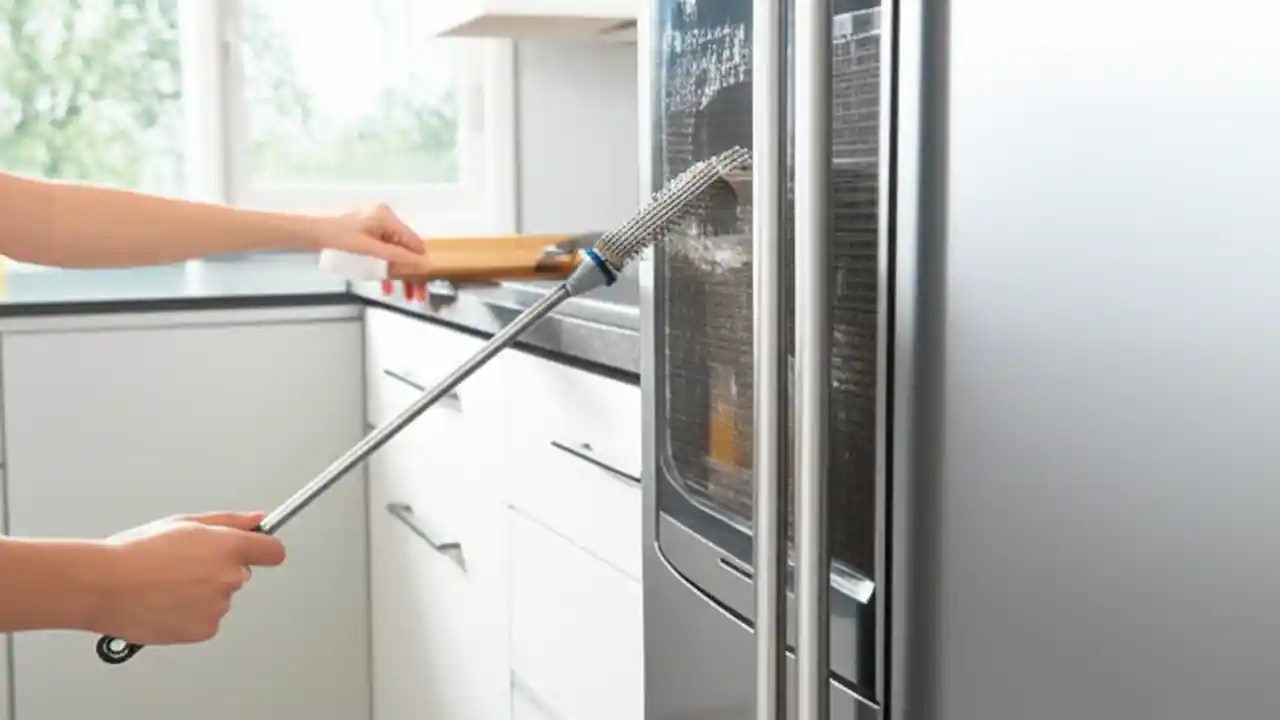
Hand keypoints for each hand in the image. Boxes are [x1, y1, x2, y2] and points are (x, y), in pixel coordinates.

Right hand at [91, 511, 285, 644]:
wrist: (103, 586)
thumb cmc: (134, 553)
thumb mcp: (184, 523)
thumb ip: (229, 521)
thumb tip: (257, 520)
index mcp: (228, 547)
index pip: (274, 551)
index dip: (264, 550)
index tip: (259, 551)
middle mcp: (229, 577)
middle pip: (240, 574)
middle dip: (219, 570)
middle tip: (183, 567)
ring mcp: (218, 606)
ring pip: (220, 598)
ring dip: (202, 594)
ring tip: (166, 586)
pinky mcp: (204, 630)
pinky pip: (206, 621)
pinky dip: (191, 616)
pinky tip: (166, 604)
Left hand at [314, 204, 431, 300]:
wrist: (310, 233)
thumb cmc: (337, 237)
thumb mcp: (369, 249)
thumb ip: (396, 256)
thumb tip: (421, 263)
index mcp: (387, 217)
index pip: (414, 241)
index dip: (421, 262)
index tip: (426, 281)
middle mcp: (384, 218)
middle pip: (405, 250)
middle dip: (410, 273)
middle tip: (415, 294)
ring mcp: (375, 226)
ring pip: (395, 253)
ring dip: (399, 274)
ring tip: (404, 294)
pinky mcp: (366, 233)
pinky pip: (383, 251)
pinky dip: (385, 267)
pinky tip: (386, 284)